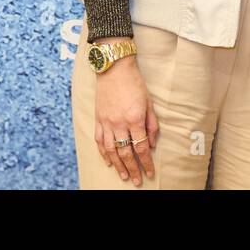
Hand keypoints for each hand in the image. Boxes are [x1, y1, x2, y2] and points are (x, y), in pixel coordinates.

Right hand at [94, 53, 158, 184]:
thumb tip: (151, 144)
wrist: (114, 68)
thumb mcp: (149, 102)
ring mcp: (106, 122)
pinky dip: (104, 153)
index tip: (150, 172)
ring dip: (118, 165)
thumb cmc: (134, 83)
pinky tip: (108, 161)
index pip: (141, 147)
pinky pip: (99, 141)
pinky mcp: (98, 119)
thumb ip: (152, 124)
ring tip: (124, 176)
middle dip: (133, 169)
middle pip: (126, 152)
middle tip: (137, 181)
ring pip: (111, 150)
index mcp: (134, 118)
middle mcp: (119, 123)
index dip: (146, 162)